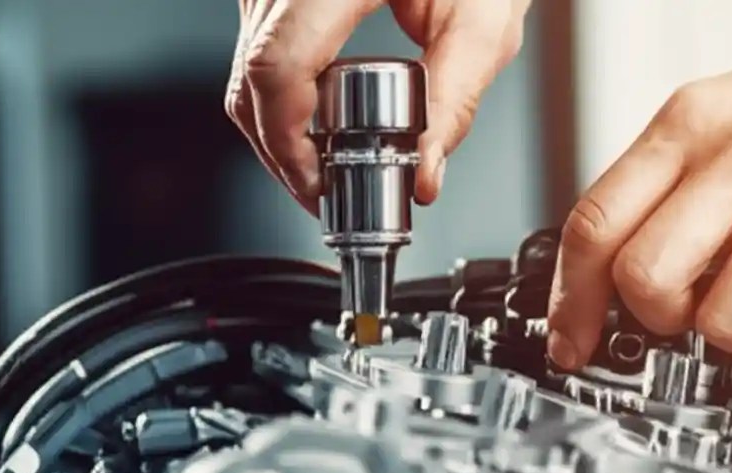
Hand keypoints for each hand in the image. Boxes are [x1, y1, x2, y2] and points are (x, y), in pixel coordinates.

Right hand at [226, 0, 528, 213]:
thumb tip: (424, 173)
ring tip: (325, 164)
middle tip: (324, 191)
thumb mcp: (484, 22)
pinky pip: (259, 44)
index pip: (277, 66)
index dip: (289, 142)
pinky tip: (317, 121)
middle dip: (282, 148)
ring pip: (248, 63)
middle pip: (253, 73)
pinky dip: (282, 92)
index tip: (318, 184)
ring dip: (279, 125)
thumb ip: (455, 101)